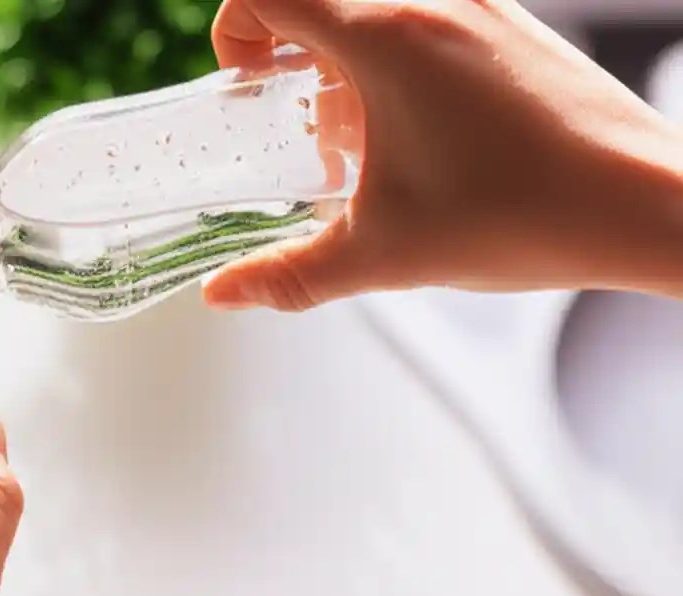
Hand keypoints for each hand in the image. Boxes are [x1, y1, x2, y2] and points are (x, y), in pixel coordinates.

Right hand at [204, 0, 682, 310]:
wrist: (646, 204)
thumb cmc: (521, 215)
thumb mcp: (384, 253)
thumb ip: (289, 275)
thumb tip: (224, 295)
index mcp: (384, 35)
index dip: (236, 28)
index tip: (247, 82)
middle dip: (283, 38)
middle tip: (288, 103)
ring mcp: (479, 2)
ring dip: (341, 47)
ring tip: (353, 128)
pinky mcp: (512, 22)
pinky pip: (425, 10)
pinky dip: (393, 51)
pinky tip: (414, 130)